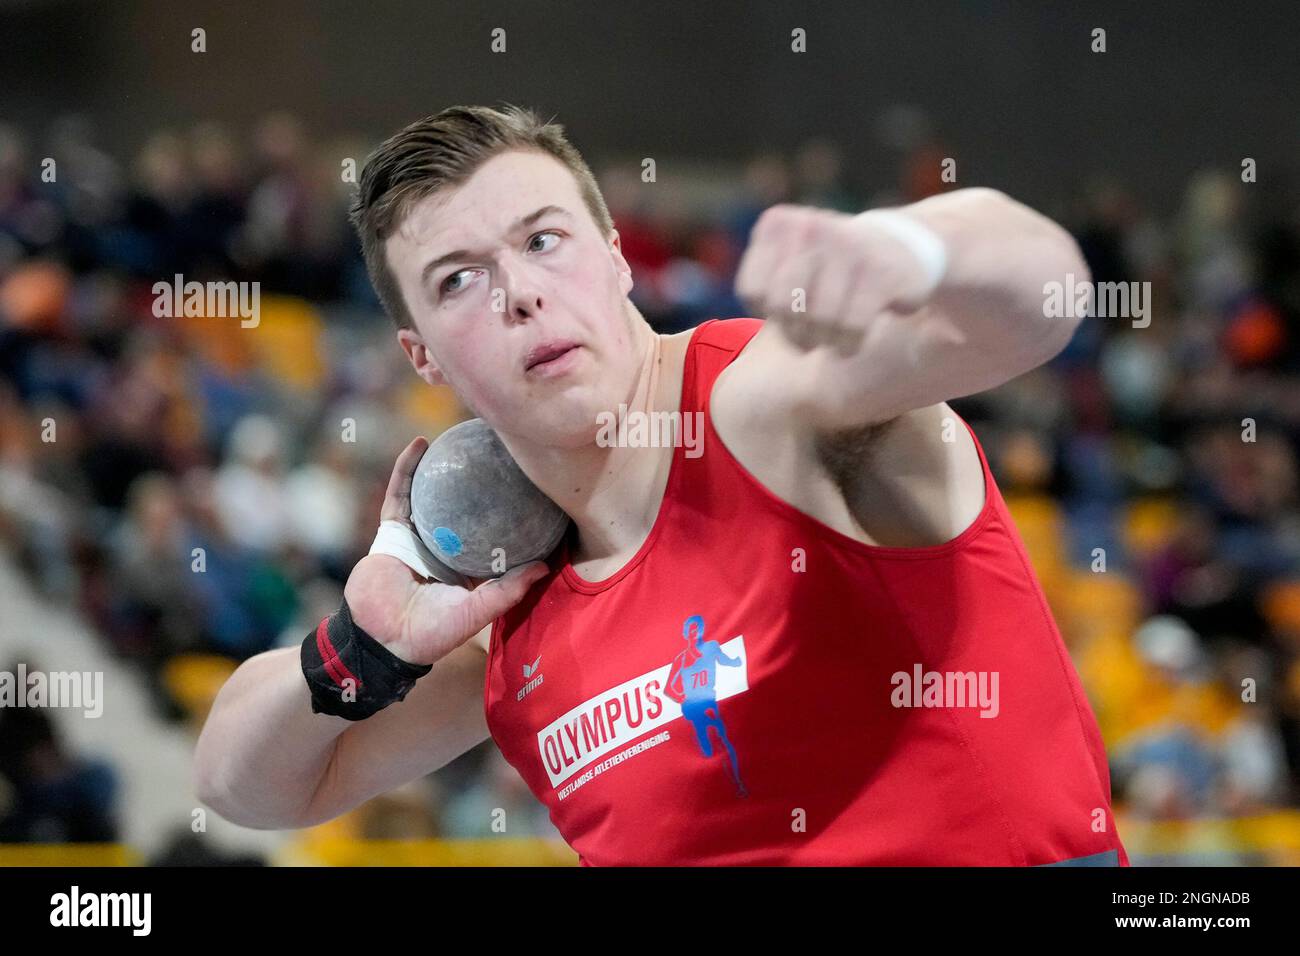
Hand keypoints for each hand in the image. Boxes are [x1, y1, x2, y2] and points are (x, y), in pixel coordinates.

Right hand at [343, 436, 549, 665]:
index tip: (534, 487)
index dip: (513, 513)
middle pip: (467, 509)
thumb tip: (545, 566)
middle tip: (502, 452)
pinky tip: (420, 444)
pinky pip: (400, 493)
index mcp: (469, 568)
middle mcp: (446, 549)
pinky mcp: (392, 531)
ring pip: (433, 494)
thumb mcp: (476, 612)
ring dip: (445, 466)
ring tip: (463, 437)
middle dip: (482, 482)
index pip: (496, 535)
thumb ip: (507, 591)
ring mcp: (418, 538)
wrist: (380, 638)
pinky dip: (407, 468)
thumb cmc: (431, 633)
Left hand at [734, 204, 961, 357]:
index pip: (752, 293)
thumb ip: (764, 285)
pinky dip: (851, 343)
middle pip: (784, 310)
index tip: (790, 307)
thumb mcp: (791, 261)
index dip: (769, 313)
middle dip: (799, 333)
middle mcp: (810, 227)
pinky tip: (858, 333)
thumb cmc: (834, 268)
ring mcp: (847, 246)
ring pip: (819, 323)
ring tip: (841, 330)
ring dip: (828, 341)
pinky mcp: (881, 271)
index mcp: (778, 224)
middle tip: (816, 330)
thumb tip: (750, 326)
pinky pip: (851, 329)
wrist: (904, 247)